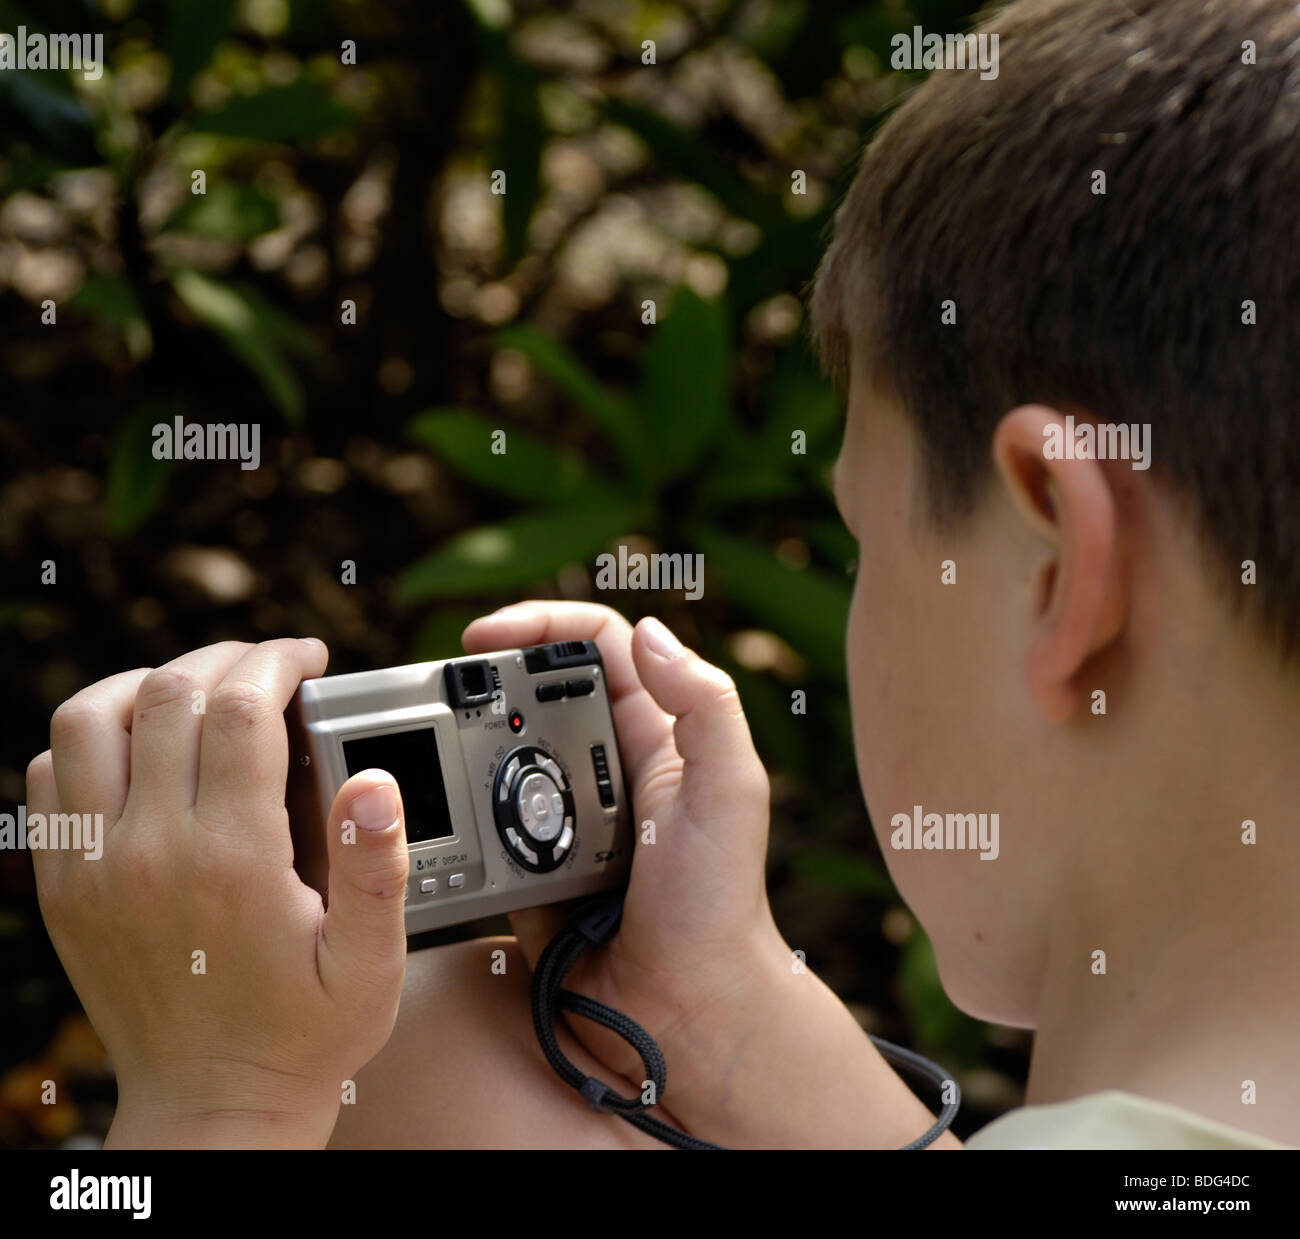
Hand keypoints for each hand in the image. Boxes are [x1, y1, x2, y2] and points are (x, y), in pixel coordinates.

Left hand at [26, 639, 410, 1147]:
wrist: (212, 1108)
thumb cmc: (301, 1034)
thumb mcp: (372, 964)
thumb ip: (378, 868)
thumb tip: (374, 780)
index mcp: (233, 860)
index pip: (240, 709)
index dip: (279, 661)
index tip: (310, 658)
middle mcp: (150, 852)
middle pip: (167, 694)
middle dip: (226, 658)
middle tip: (269, 667)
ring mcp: (94, 866)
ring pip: (89, 717)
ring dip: (148, 683)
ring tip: (201, 690)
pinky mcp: (65, 884)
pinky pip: (48, 775)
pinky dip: (92, 736)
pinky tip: (144, 745)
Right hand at [466, 603, 958, 1148]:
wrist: (685, 1012)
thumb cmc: (719, 905)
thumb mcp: (731, 791)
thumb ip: (704, 706)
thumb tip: (648, 631)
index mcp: (654, 735)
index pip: (595, 646)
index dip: (541, 623)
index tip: (483, 634)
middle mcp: (604, 766)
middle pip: (532, 692)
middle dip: (485, 682)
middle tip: (443, 693)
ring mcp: (560, 816)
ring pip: (497, 756)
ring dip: (465, 750)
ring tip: (434, 755)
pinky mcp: (527, 865)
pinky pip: (482, 825)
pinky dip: (459, 815)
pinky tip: (437, 816)